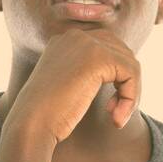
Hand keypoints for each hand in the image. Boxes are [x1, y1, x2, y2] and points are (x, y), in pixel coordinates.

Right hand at [5, 26, 142, 144]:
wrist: (31, 125)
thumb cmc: (45, 116)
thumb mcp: (66, 88)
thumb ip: (87, 75)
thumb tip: (122, 71)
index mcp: (64, 41)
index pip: (107, 48)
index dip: (115, 78)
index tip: (109, 108)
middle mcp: (75, 36)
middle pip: (121, 52)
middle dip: (126, 83)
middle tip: (116, 113)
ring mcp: (87, 43)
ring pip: (129, 63)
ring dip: (130, 94)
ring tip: (117, 118)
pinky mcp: (99, 57)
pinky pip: (131, 73)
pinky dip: (131, 97)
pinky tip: (115, 118)